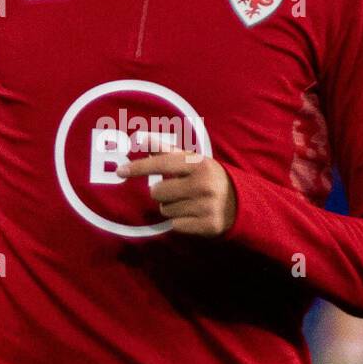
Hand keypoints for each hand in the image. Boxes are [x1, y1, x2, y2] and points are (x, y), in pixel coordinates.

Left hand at [116, 131, 235, 236]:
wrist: (241, 202)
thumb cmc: (208, 177)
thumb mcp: (193, 161)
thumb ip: (166, 150)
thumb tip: (141, 137)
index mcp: (199, 165)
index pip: (161, 164)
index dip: (139, 167)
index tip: (120, 171)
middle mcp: (203, 185)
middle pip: (157, 192)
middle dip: (162, 192)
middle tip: (179, 190)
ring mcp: (206, 207)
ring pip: (165, 210)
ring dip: (172, 207)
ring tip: (189, 202)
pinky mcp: (208, 226)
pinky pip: (175, 225)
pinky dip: (180, 221)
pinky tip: (194, 215)